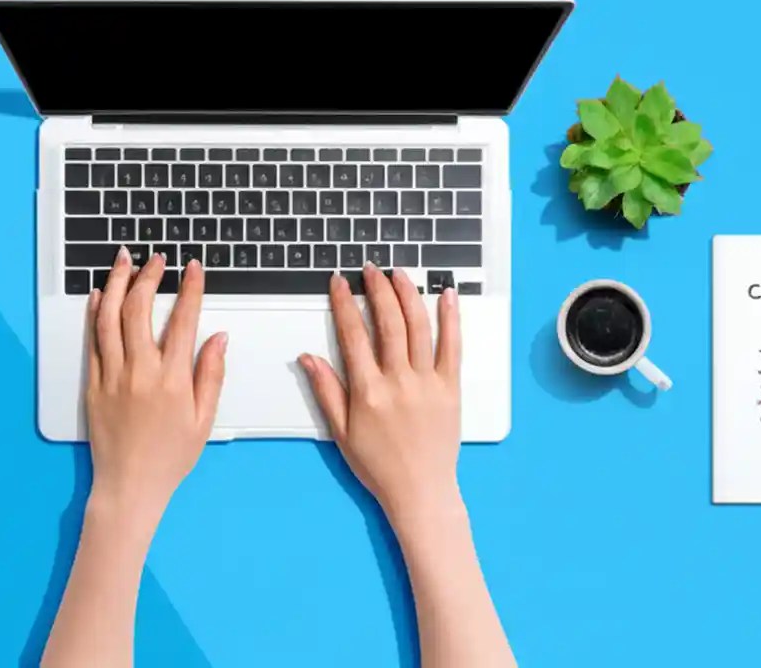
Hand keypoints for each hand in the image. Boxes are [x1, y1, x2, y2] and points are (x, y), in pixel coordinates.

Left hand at [84, 248, 226, 522]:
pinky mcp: (93, 384)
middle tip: (157, 259)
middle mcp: (140, 372)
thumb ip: (211, 374)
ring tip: (125, 261)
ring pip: (110, 317)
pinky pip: (92, 340)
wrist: (129, 485)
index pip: (184, 321)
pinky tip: (101, 294)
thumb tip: (218, 337)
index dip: (190, 289)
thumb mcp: (204, 419)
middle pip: (140, 309)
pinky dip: (95, 312)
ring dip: (118, 283)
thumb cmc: (170, 457)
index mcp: (172, 380)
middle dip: (149, 276)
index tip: (193, 268)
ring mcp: (112, 376)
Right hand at [298, 265, 461, 522]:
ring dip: (409, 294)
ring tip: (400, 273)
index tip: (339, 282)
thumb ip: (326, 390)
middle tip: (371, 269)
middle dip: (377, 289)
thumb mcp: (341, 432)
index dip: (344, 304)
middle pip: (388, 322)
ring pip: (419, 327)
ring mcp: (427, 382)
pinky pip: (453, 346)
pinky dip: (451, 318)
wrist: (421, 491)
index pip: (353, 335)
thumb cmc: (378, 466)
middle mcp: (398, 381)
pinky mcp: (450, 388)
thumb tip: (308, 357)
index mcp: (368, 391)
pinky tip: (447, 295)